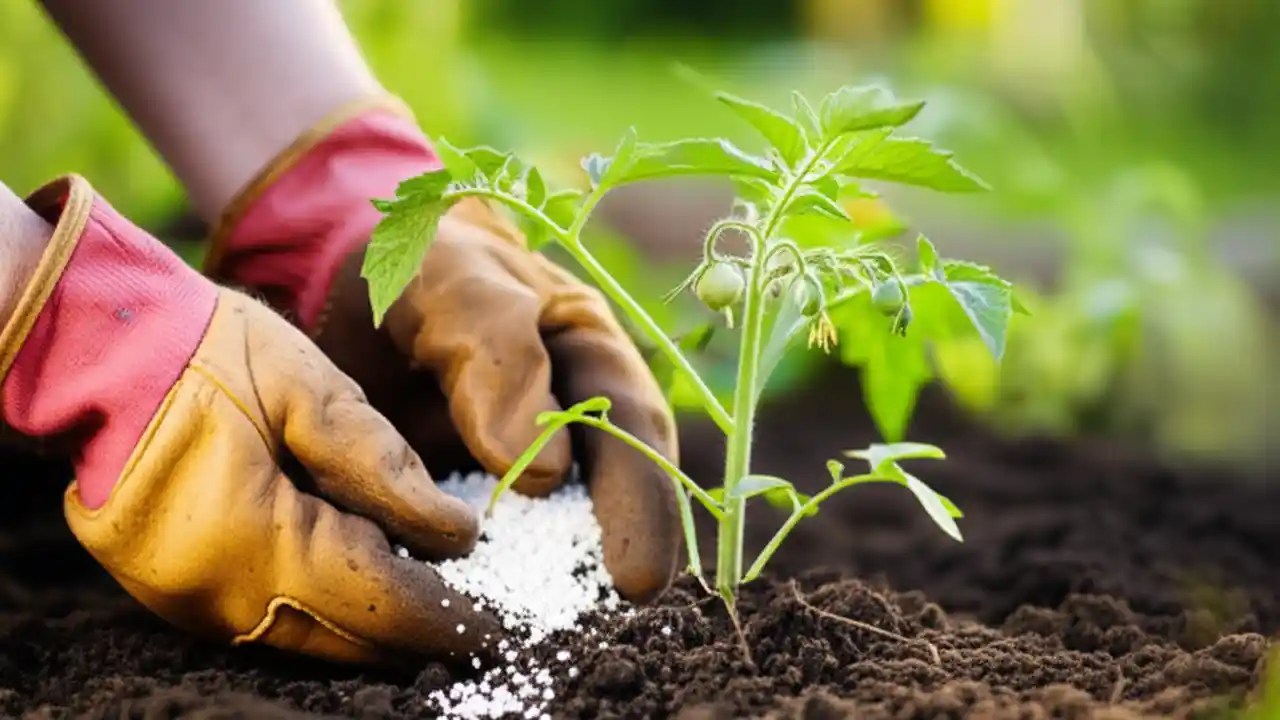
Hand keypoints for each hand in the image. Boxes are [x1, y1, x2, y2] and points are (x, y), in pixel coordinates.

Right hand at [0, 176, 494, 662]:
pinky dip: (325, 607)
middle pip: (345, 639)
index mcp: (252, 542)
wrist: (98, 347)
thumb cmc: (205, 351)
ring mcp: (187, 601)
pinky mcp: (178, 590)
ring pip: (308, 639)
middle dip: (414, 629)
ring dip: (370, 622)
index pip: (376, 602)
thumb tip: (456, 536)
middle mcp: (216, 595)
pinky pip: (270, 621)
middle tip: (475, 617)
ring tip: (431, 598)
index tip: (496, 623)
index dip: (442, 616)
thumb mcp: (311, 392)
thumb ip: (385, 469)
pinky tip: (362, 577)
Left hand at [208, 99, 681, 601]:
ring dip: (556, 583)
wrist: (342, 277)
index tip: (632, 575)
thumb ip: (496, 352)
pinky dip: (490, 582)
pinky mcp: (469, 497)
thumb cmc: (411, 264)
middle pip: (611, 495)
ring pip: (554, 532)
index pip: (632, 429)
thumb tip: (541, 471)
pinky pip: (490, 546)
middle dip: (616, 560)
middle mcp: (570, 416)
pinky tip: (477, 618)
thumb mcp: (451, 279)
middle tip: (609, 625)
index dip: (643, 503)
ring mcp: (521, 463)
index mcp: (589, 353)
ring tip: (549, 638)